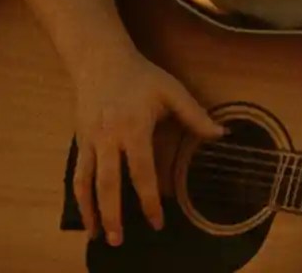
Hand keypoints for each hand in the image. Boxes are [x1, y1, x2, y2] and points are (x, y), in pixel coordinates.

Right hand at [70, 45, 225, 246]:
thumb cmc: (140, 76)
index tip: (157, 221)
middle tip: (119, 240)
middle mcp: (108, 138)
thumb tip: (222, 134)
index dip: (149, 200)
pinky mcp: (80, 141)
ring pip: (87, 182)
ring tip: (98, 236)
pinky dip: (80, 196)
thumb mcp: (171, 90)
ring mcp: (91, 141)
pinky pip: (79, 174)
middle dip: (113, 214)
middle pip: (108, 183)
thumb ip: (195, 115)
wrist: (100, 60)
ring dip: (91, 211)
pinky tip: (86, 213)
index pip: (142, 171)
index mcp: (133, 128)